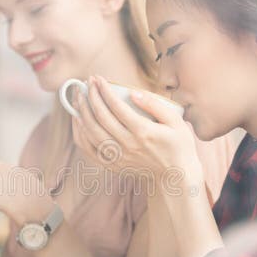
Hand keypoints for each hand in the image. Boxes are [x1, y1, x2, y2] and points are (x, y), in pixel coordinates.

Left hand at [72, 75, 203, 188]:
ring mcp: (118, 157)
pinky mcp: (113, 165)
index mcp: (144, 132)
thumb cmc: (178, 146)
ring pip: (91, 133)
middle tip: (87, 82)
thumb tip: (133, 93)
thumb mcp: (176, 122)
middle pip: (101, 117)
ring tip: (79, 97)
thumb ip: (155, 105)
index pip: (116, 106)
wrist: (175, 178)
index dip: (104, 90)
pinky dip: (80, 134)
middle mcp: (128, 145)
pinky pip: (89, 150)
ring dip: (81, 112)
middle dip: (91, 96)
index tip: (98, 79)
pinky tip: (77, 120)